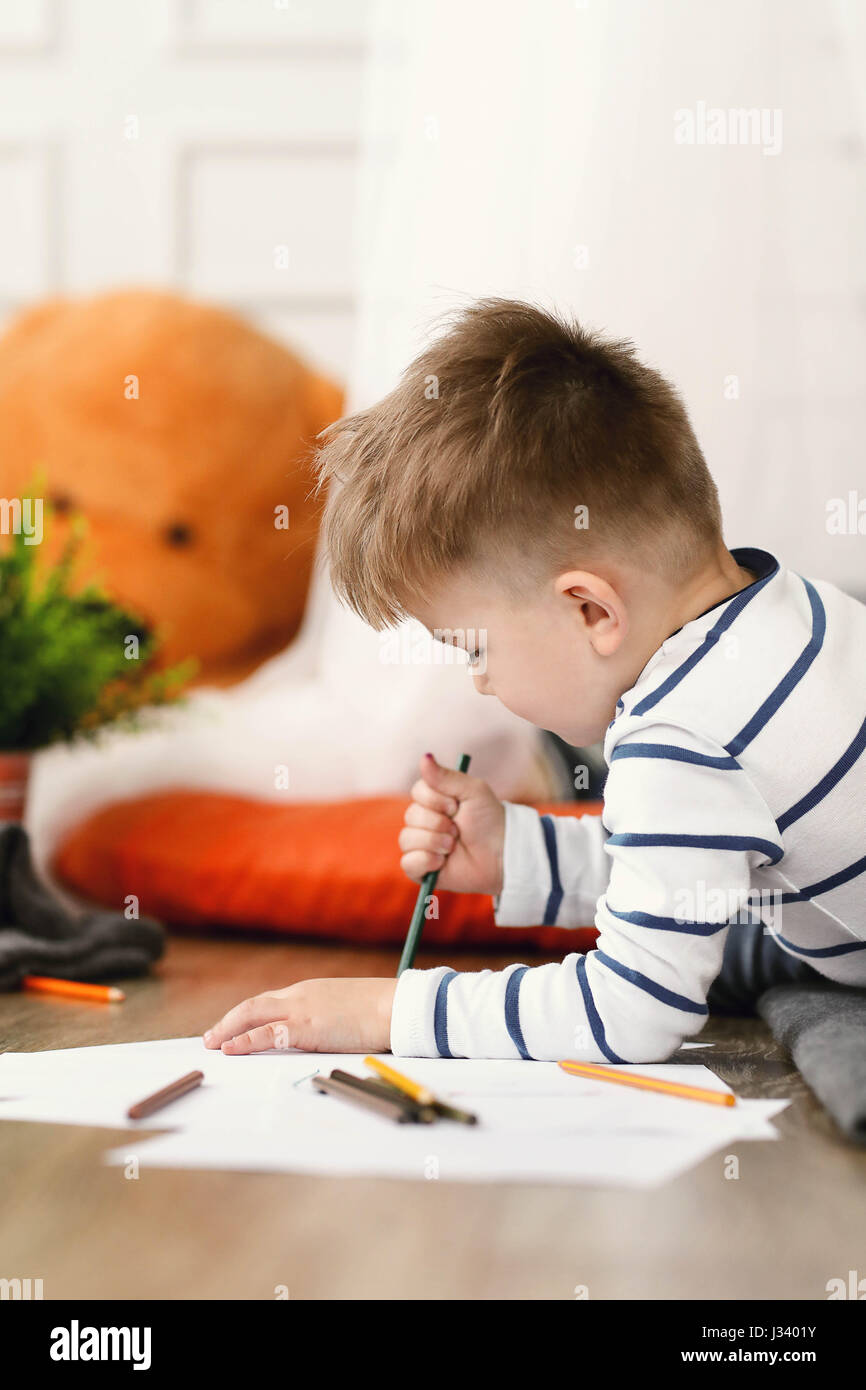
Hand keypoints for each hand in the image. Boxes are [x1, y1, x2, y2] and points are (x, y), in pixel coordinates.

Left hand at [203, 977, 397, 1053]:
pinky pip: (267, 1034)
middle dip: (230, 1021)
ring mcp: (302, 1009)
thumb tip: (326, 1032)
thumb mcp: (348, 1009)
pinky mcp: (307, 1027)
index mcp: (310, 992)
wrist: (398, 1006)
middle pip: (254, 1005)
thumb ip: (330, 1017)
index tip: (232, 1026)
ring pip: (253, 1015)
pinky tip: (230, 1048)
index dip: (247, 1015)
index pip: (270, 1002)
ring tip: (212, 1044)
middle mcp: (300, 995)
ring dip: (228, 1030)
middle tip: (211, 1037)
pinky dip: (244, 1040)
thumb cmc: (382, 1011)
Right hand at [399, 752, 504, 894]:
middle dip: (438, 823)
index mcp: (433, 800)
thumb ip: (446, 776)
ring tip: (453, 847)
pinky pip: (408, 863)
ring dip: (435, 842)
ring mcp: (420, 845)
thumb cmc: (489, 821)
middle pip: (410, 816)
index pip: (417, 792)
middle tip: (458, 830)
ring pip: (407, 839)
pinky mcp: (421, 868)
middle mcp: (423, 821)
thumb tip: (425, 756)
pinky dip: (426, 861)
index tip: (456, 806)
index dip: (436, 800)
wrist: (502, 855)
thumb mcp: (473, 792)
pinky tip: (443, 862)